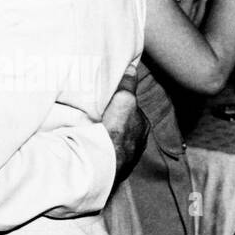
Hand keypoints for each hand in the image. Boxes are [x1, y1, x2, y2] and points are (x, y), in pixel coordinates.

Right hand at [101, 65, 147, 183]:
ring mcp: (127, 156)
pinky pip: (108, 153)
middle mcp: (138, 142)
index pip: (131, 111)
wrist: (104, 161)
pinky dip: (101, 148)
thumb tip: (131, 68)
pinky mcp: (115, 167)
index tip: (108, 103)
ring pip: (116, 140)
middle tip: (97, 117)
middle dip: (114, 122)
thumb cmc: (117, 130)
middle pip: (124, 126)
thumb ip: (127, 85)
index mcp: (143, 126)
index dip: (120, 105)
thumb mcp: (123, 100)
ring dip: (106, 136)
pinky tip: (91, 145)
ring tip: (91, 131)